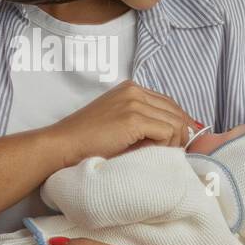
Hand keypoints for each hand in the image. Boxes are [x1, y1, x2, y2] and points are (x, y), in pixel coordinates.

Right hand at [42, 80, 200, 165]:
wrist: (63, 145)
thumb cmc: (86, 141)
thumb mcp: (118, 124)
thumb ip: (141, 122)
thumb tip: (174, 135)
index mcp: (130, 89)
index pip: (168, 103)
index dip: (178, 123)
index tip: (178, 142)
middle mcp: (134, 90)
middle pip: (175, 111)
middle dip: (181, 133)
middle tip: (176, 153)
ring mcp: (134, 102)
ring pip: (175, 122)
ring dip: (173, 142)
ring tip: (159, 155)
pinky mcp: (133, 118)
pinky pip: (167, 132)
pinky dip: (166, 146)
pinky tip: (152, 154)